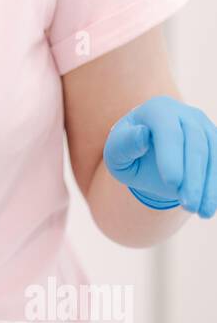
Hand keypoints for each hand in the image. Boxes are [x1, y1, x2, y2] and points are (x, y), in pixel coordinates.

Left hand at [102, 94, 216, 216]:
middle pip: (195, 143)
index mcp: (157, 110)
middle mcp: (184, 113)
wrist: (146, 151)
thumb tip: (142, 135)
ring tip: (201, 212)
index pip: (168, 131)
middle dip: (193, 177)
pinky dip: (216, 186)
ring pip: (213, 154)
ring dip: (209, 185)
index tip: (172, 183)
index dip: (172, 156)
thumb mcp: (116, 152)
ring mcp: (203, 126)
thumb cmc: (128, 152)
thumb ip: (125, 144)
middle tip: (188, 206)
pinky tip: (210, 207)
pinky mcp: (214, 141)